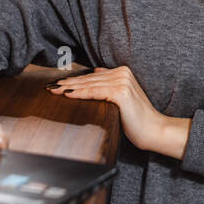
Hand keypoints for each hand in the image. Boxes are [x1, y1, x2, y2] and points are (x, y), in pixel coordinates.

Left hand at [48, 66, 174, 153]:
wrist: (154, 131)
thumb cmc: (137, 120)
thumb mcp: (121, 98)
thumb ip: (109, 85)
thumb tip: (93, 74)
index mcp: (122, 72)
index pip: (92, 76)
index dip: (73, 80)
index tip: (57, 84)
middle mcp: (122, 73)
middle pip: (88, 78)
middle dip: (67, 83)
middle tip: (49, 87)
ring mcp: (122, 81)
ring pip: (89, 84)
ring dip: (69, 87)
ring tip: (53, 90)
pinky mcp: (121, 92)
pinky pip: (94, 91)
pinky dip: (80, 93)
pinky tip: (67, 95)